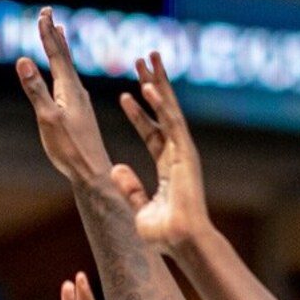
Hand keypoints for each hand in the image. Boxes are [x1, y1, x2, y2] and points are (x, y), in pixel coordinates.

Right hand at [16, 8, 112, 184]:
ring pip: (69, 69)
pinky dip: (65, 70)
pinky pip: (71, 83)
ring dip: (62, 50)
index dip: (48, 33)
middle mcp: (78, 91)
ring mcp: (81, 102)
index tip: (43, 12)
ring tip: (60, 35)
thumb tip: (23, 60)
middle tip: (49, 14)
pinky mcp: (81, 114)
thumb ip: (36, 89)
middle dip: (55, 35)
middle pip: (64, 57)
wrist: (93, 173)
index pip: (56, 54)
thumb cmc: (70, 149)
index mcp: (70, 88)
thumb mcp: (48, 118)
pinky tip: (66, 77)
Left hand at [114, 53, 213, 252]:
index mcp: (167, 167)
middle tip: (144, 62)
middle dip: (153, 86)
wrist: (183, 241)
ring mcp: (183, 152)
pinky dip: (159, 104)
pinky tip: (149, 86)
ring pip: (169, 109)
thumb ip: (130, 188)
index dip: (138, 114)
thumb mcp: (140, 209)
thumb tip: (115, 169)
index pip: (150, 133)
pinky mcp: (185, 154)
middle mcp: (177, 154)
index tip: (125, 96)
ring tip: (149, 58)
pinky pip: (170, 124)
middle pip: (162, 113)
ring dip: (158, 83)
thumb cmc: (166, 234)